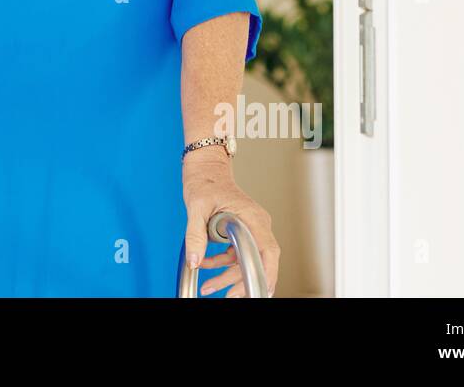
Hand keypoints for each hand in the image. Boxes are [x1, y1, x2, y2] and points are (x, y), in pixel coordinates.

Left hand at [182, 152, 279, 296]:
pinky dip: (222, 263)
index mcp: (252, 216)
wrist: (204, 166)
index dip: (267, 273)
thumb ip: (195, 234)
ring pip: (245, 260)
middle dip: (242, 281)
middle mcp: (255, 223)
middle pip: (257, 260)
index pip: (268, 250)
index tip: (259, 290)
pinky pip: (236, 253)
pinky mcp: (240, 231)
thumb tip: (194, 259)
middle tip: (229, 296)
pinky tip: (206, 265)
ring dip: (228, 276)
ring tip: (209, 286)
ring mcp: (249, 228)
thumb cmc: (205, 178)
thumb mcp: (196, 206)